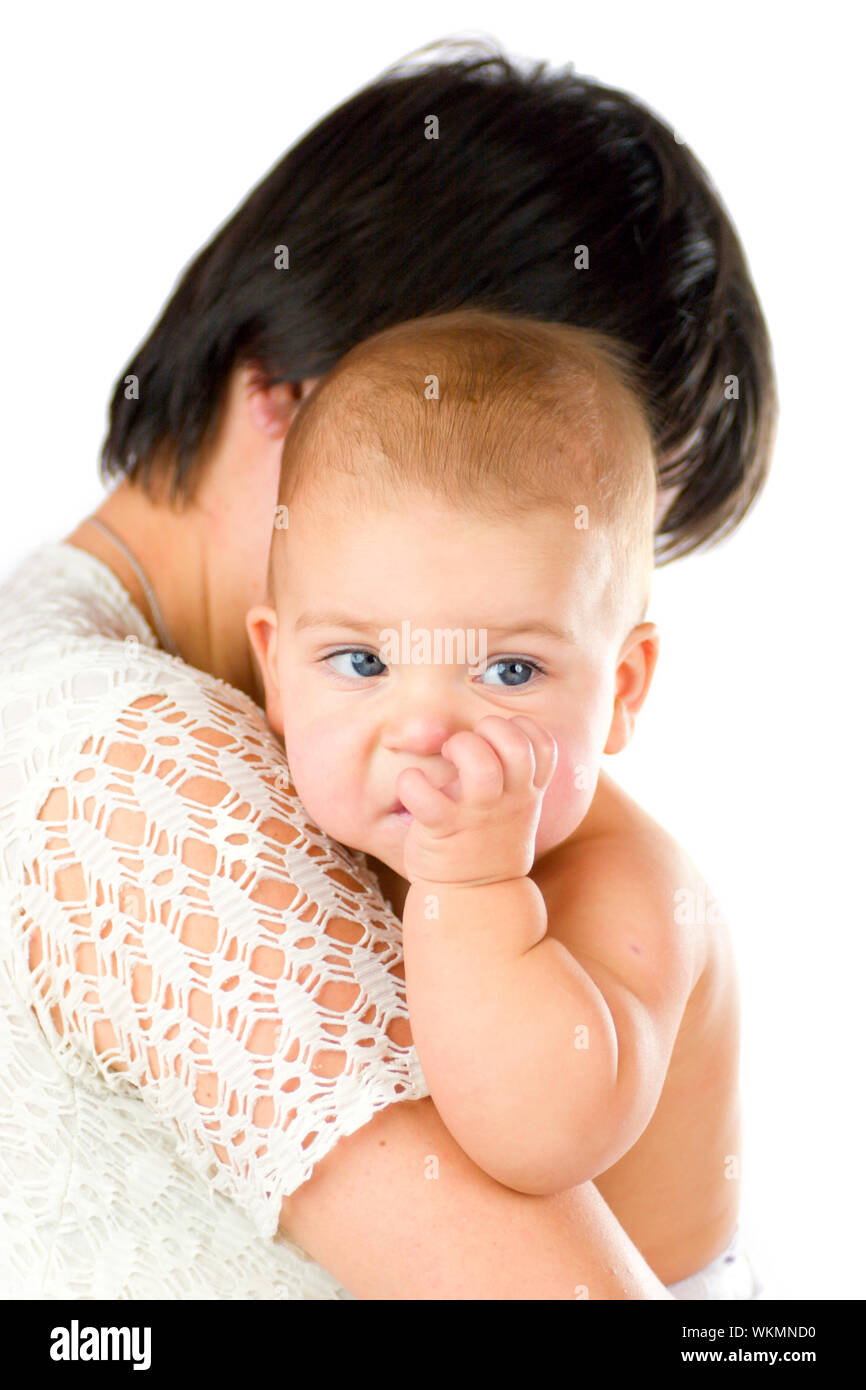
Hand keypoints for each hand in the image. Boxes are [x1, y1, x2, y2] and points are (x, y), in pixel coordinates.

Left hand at [397, 714, 557, 886]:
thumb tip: (484, 736)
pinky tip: (413, 785)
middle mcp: (509, 801)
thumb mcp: (513, 809)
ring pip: (481, 765)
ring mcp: (477, 816)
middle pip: (516, 745)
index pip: (544, 745)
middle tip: (469, 746)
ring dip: (461, 746)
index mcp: (527, 793)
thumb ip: (508, 775)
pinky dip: (412, 782)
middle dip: (491, 728)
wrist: (474, 899)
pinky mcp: (443, 829)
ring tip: (448, 757)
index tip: (499, 740)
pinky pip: (426, 796)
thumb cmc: (488, 842)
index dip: (522, 730)